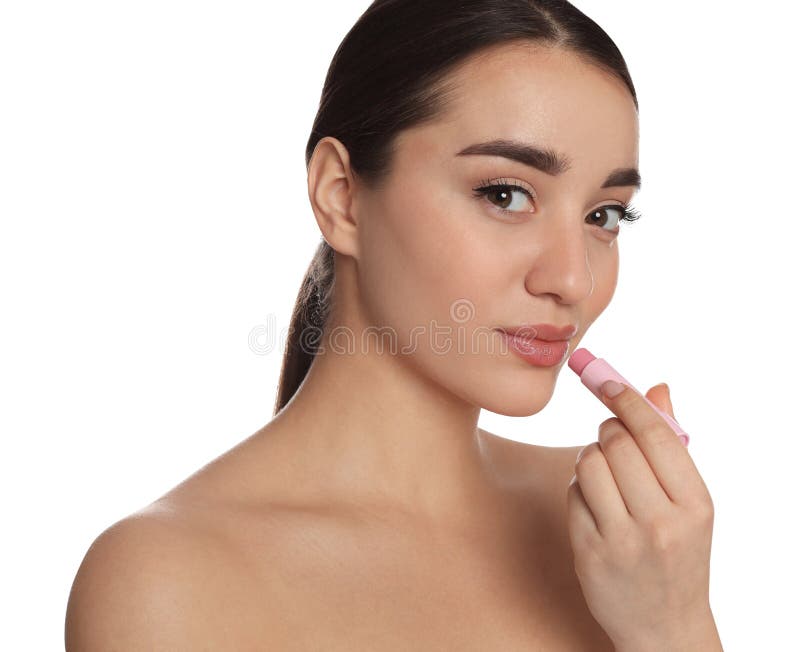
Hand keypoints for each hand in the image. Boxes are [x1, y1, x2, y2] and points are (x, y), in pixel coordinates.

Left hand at [566, 382, 720, 650]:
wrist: (665, 625)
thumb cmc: (678, 550)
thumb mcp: (690, 503)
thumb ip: (671, 444)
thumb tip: (656, 388)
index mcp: (695, 504)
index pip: (655, 434)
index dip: (627, 398)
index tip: (606, 381)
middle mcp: (662, 522)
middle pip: (615, 442)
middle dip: (608, 430)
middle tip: (611, 438)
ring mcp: (623, 541)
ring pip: (587, 462)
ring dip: (590, 458)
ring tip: (606, 476)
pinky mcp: (589, 553)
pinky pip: (571, 494)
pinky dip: (580, 489)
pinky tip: (597, 506)